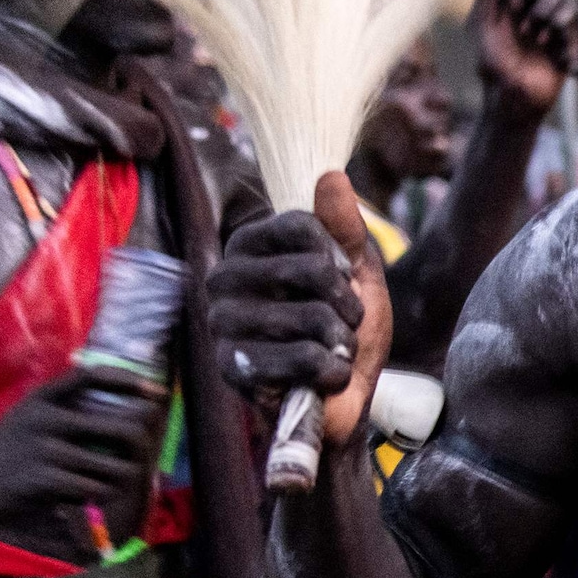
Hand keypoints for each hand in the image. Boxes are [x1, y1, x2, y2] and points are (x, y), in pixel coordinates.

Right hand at [0, 369, 160, 518]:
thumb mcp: (26, 415)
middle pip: (121, 427)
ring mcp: (46, 450)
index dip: (131, 382)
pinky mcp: (44, 481)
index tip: (156, 393)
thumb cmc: (1, 447)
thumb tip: (117, 408)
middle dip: (140, 445)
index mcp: (44, 397)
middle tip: (139, 454)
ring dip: (121, 477)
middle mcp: (47, 418)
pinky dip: (100, 494)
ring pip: (113, 466)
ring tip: (115, 479)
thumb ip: (63, 407)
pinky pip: (94, 489)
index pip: (94, 376)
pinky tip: (91, 494)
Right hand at [207, 170, 391, 443]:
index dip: (342, 260)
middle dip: (348, 307)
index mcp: (248, 245)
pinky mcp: (231, 368)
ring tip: (328, 352)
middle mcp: (224, 277)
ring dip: (342, 344)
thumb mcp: (355, 274)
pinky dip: (332, 373)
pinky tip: (319, 379)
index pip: (304, 225)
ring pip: (315, 319)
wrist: (341, 400)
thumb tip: (331, 176)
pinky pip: (305, 358)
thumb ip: (345, 228)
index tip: (341, 283)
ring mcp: (222, 323)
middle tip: (340, 326)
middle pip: (314, 270)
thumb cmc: (342, 330)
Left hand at [472, 0, 577, 113]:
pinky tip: (550, 50)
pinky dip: (560, 33)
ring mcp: (550, 15)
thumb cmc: (492, 63)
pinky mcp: (568, 34)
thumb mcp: (484, 22)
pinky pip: (572, 19)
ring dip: (545, 13)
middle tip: (517, 11)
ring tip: (534, 38)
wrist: (517, 98)